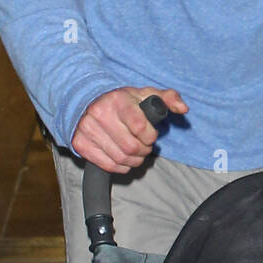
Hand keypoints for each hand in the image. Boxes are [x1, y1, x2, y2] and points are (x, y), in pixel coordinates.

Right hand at [71, 86, 187, 172]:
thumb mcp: (145, 94)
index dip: (150, 136)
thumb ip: (167, 98)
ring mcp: (87, 129)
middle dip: (143, 151)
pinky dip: (119, 167)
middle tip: (144, 147)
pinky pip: (106, 165)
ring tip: (135, 153)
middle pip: (131, 147)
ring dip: (133, 161)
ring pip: (120, 158)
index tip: (150, 135)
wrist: (88, 101)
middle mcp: (99, 113)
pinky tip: (123, 160)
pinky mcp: (80, 143)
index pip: (140, 127)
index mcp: (118, 100)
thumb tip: (183, 109)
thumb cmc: (121, 101)